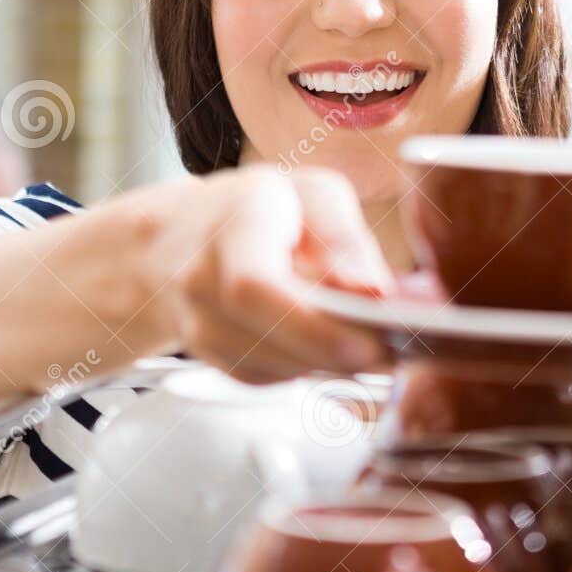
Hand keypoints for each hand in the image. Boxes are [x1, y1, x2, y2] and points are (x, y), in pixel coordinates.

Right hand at [137, 164, 393, 381]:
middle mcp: (201, 280)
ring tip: (370, 341)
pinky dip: (307, 366)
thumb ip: (344, 239)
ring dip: (329, 363)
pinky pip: (270, 377)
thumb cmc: (257, 208)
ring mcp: (198, 326)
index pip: (255, 288)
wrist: (180, 237)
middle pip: (269, 339)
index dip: (316, 326)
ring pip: (275, 368)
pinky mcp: (212, 359)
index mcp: (233, 226)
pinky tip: (327, 343)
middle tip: (391, 347)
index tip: (374, 340)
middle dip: (339, 351)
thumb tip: (374, 292)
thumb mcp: (311, 194)